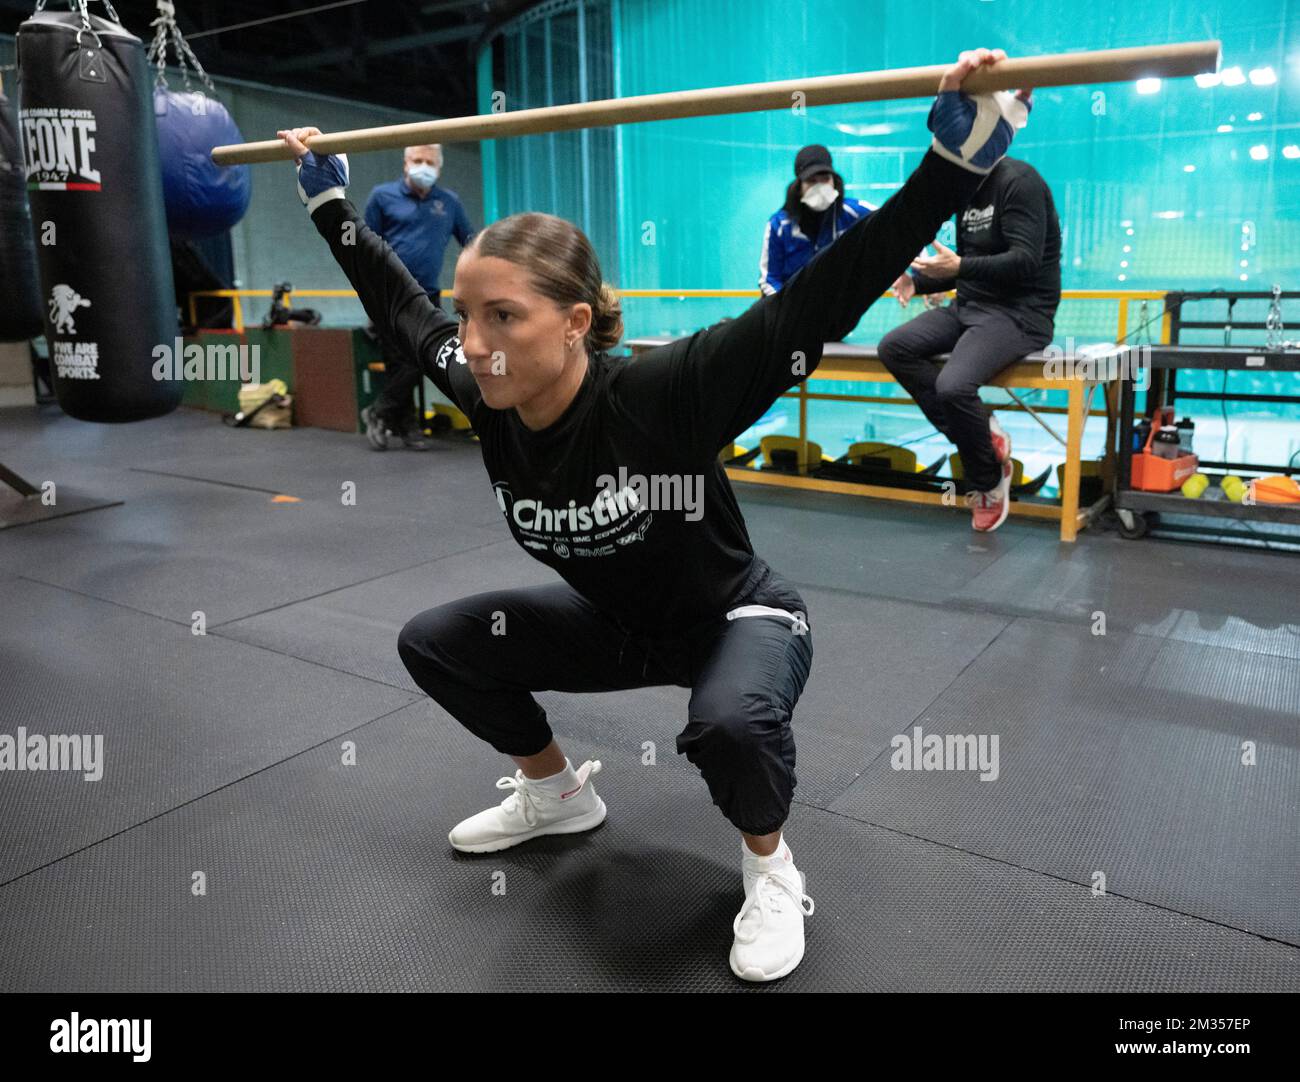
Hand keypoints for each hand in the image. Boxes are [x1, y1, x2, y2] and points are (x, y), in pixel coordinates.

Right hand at [277, 126, 348, 208]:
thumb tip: (289, 136)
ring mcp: (316, 160)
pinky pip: (300, 154)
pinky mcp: (308, 166)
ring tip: (281, 136)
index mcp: (330, 150)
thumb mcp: (310, 163)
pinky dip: (292, 150)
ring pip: (302, 146)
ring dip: (291, 140)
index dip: (304, 133)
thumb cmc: (321, 182)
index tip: (297, 137)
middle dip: (295, 135)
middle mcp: (324, 153)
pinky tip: (285, 145)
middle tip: (283, 136)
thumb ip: (300, 148)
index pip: (316, 134)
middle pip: (308, 138)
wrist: (322, 201)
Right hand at [892, 273, 915, 306]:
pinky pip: (903, 303)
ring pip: (899, 299)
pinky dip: (904, 305)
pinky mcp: (905, 299)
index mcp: (897, 285)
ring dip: (900, 300)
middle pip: (895, 293)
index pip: (894, 285)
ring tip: (902, 301)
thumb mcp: (905, 275)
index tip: (894, 285)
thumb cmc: (906, 279)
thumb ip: (903, 273)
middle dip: (896, 294)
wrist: (912, 285)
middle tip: (897, 294)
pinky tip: (904, 306)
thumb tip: (903, 270)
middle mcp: (897, 291)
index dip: (894, 285)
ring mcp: (901, 296)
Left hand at [911, 239, 960, 277]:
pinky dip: (923, 270)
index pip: (917, 261)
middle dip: (912, 264)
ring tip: (916, 262)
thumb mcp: (943, 249)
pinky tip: (924, 266)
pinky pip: (925, 273)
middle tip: (909, 261)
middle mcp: (929, 269)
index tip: (909, 256)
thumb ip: (935, 243)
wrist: (958, 268)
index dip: (912, 259)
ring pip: (920, 271)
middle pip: (916, 267)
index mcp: (930, 262)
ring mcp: (931, 274)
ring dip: (918, 267)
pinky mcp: (934, 276)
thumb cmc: (951, 258)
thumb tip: (930, 237)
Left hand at [929, 50, 1032, 173]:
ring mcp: (998, 96)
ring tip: (997, 60)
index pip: (970, 64)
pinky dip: (1028, 84)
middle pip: (988, 63)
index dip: (972, 57)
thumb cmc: (951, 133)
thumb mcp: (944, 106)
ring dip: (1002, 59)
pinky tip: (1023, 79)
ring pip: (1005, 71)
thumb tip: (966, 60)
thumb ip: (950, 81)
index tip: (972, 63)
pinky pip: (1025, 93)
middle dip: (986, 54)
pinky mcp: (1012, 108)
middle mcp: (982, 88)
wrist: (965, 155)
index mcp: (965, 87)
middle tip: (985, 59)